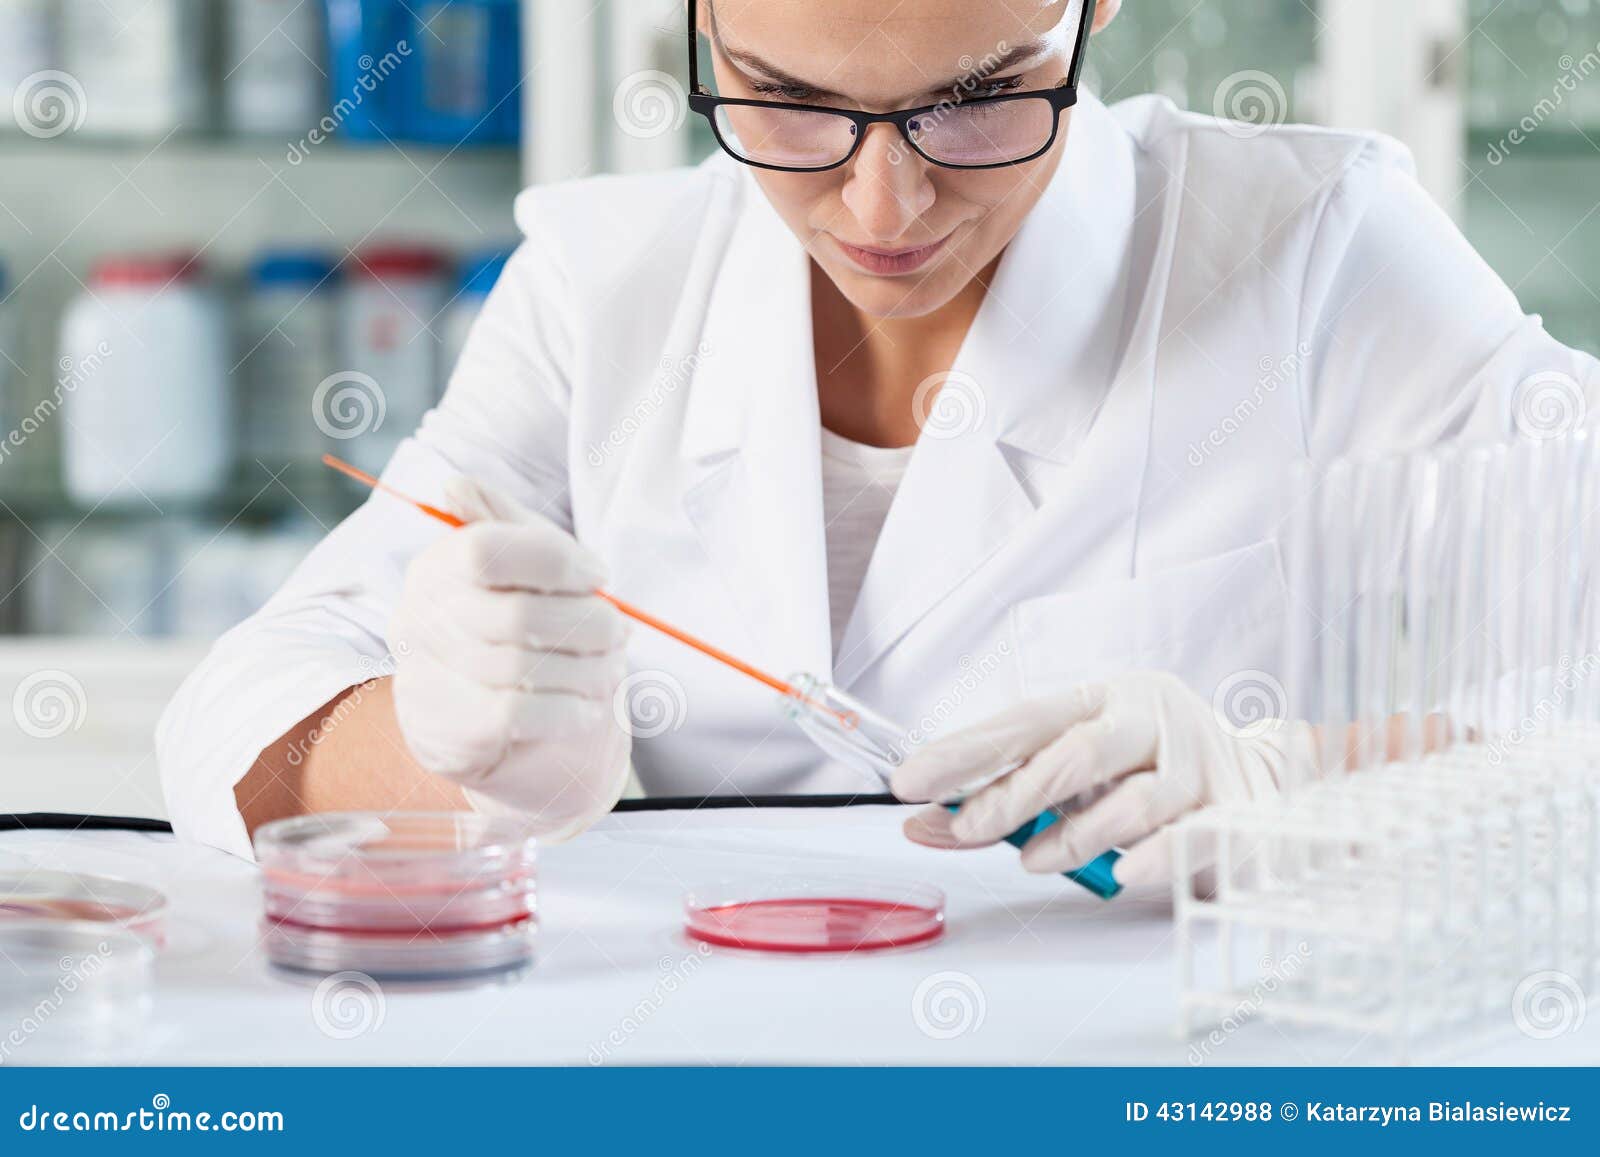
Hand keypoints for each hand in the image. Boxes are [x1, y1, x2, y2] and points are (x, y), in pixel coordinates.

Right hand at [387, 475, 630, 835]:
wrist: (495, 727)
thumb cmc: (518, 628)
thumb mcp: (522, 570)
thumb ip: (508, 528)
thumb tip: (455, 486)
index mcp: (438, 566)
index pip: (487, 549)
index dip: (555, 562)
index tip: (599, 576)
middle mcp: (420, 618)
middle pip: (518, 615)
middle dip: (588, 624)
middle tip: (622, 631)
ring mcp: (427, 677)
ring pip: (524, 668)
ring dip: (588, 670)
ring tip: (613, 667)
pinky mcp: (448, 731)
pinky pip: (519, 715)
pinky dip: (568, 710)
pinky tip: (589, 705)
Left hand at [890, 672, 1310, 887]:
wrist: (1268, 776)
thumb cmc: (1145, 773)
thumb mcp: (1072, 776)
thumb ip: (1001, 801)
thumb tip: (921, 824)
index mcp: (1102, 698)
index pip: (1023, 720)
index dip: (964, 750)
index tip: (907, 780)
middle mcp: (1150, 720)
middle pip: (1077, 751)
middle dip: (1014, 793)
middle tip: (966, 827)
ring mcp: (1196, 765)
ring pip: (1133, 799)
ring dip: (1075, 834)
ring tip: (1030, 860)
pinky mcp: (1235, 813)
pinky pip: (1196, 835)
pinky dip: (1158, 855)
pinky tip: (1125, 874)